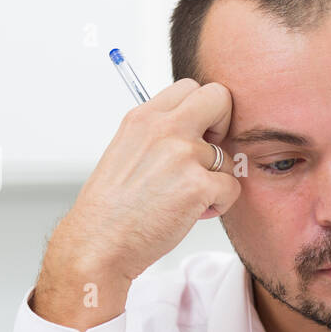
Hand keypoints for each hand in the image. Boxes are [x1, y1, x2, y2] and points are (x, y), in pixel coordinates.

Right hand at [33, 79, 240, 329]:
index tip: (196, 135)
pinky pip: (232, 188)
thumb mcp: (127, 152)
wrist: (98, 244)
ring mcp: (183, 154)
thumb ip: (159, 135)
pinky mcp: (198, 185)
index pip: (189, 87)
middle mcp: (163, 129)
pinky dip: (219, 204)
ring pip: (228, 156)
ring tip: (187, 199)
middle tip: (209, 155)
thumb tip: (199, 131)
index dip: (202, 111)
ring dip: (216, 179)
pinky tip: (194, 213)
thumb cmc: (112, 208)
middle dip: (224, 124)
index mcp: (142, 117)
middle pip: (219, 98)